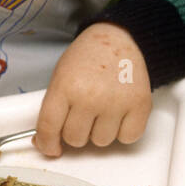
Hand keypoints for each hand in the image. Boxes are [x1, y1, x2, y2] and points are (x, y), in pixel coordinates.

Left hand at [33, 23, 150, 156]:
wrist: (120, 37)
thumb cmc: (89, 56)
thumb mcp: (61, 75)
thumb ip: (52, 107)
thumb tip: (45, 141)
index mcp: (66, 86)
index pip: (49, 128)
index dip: (47, 144)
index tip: (50, 148)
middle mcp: (90, 97)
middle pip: (75, 139)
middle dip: (75, 131)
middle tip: (82, 115)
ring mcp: (116, 103)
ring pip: (101, 142)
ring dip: (99, 132)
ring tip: (102, 109)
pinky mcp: (140, 106)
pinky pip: (127, 138)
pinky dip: (123, 131)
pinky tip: (119, 114)